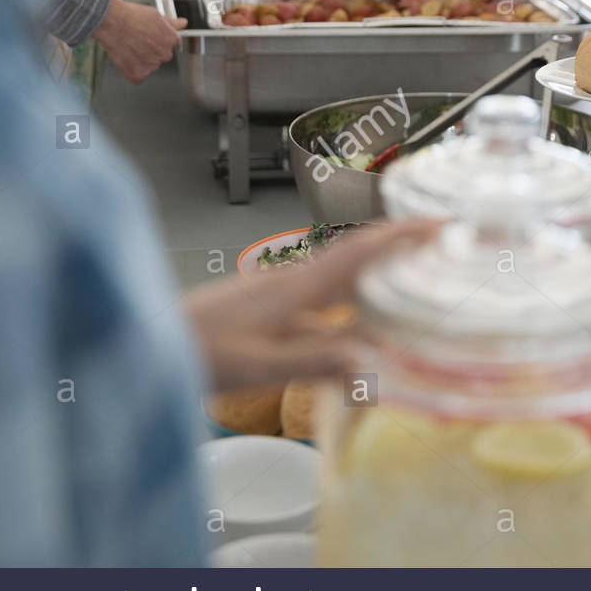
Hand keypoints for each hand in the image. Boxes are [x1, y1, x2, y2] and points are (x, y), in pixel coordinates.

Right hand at [91, 0, 184, 84]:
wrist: (112, 21)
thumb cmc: (130, 16)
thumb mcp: (155, 15)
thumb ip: (171, 23)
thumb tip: (183, 23)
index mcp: (171, 40)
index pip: (170, 45)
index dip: (158, 41)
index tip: (149, 38)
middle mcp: (165, 55)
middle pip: (160, 57)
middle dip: (150, 51)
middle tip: (137, 42)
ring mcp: (152, 66)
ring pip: (149, 67)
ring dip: (141, 61)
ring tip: (129, 47)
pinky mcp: (139, 74)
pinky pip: (137, 77)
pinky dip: (131, 71)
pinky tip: (126, 58)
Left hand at [186, 221, 441, 390]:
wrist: (145, 345)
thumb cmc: (196, 353)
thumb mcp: (259, 365)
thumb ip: (314, 363)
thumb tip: (371, 366)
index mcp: (295, 287)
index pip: (361, 250)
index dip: (404, 235)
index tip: (443, 224)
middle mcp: (291, 282)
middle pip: (357, 257)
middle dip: (401, 248)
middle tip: (444, 252)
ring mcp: (277, 294)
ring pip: (340, 280)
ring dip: (377, 278)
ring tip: (414, 289)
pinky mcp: (266, 311)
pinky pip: (322, 302)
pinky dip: (349, 308)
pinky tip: (357, 332)